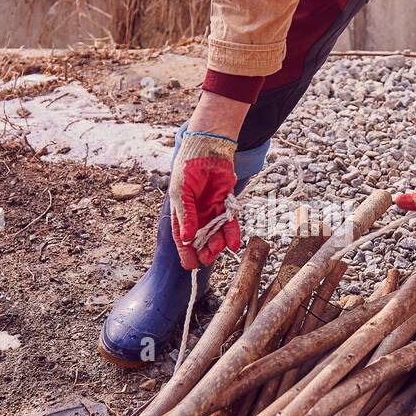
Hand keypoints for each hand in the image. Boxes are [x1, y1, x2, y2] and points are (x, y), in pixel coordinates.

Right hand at [169, 131, 239, 268]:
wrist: (208, 150)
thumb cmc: (188, 169)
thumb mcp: (181, 193)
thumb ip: (185, 215)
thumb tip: (186, 239)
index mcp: (182, 213)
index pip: (182, 237)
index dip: (186, 252)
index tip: (190, 266)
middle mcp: (197, 215)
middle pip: (201, 239)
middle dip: (204, 250)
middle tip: (207, 259)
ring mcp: (212, 211)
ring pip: (216, 233)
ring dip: (217, 244)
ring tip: (219, 249)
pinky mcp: (226, 205)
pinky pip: (229, 223)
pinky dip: (232, 234)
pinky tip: (233, 244)